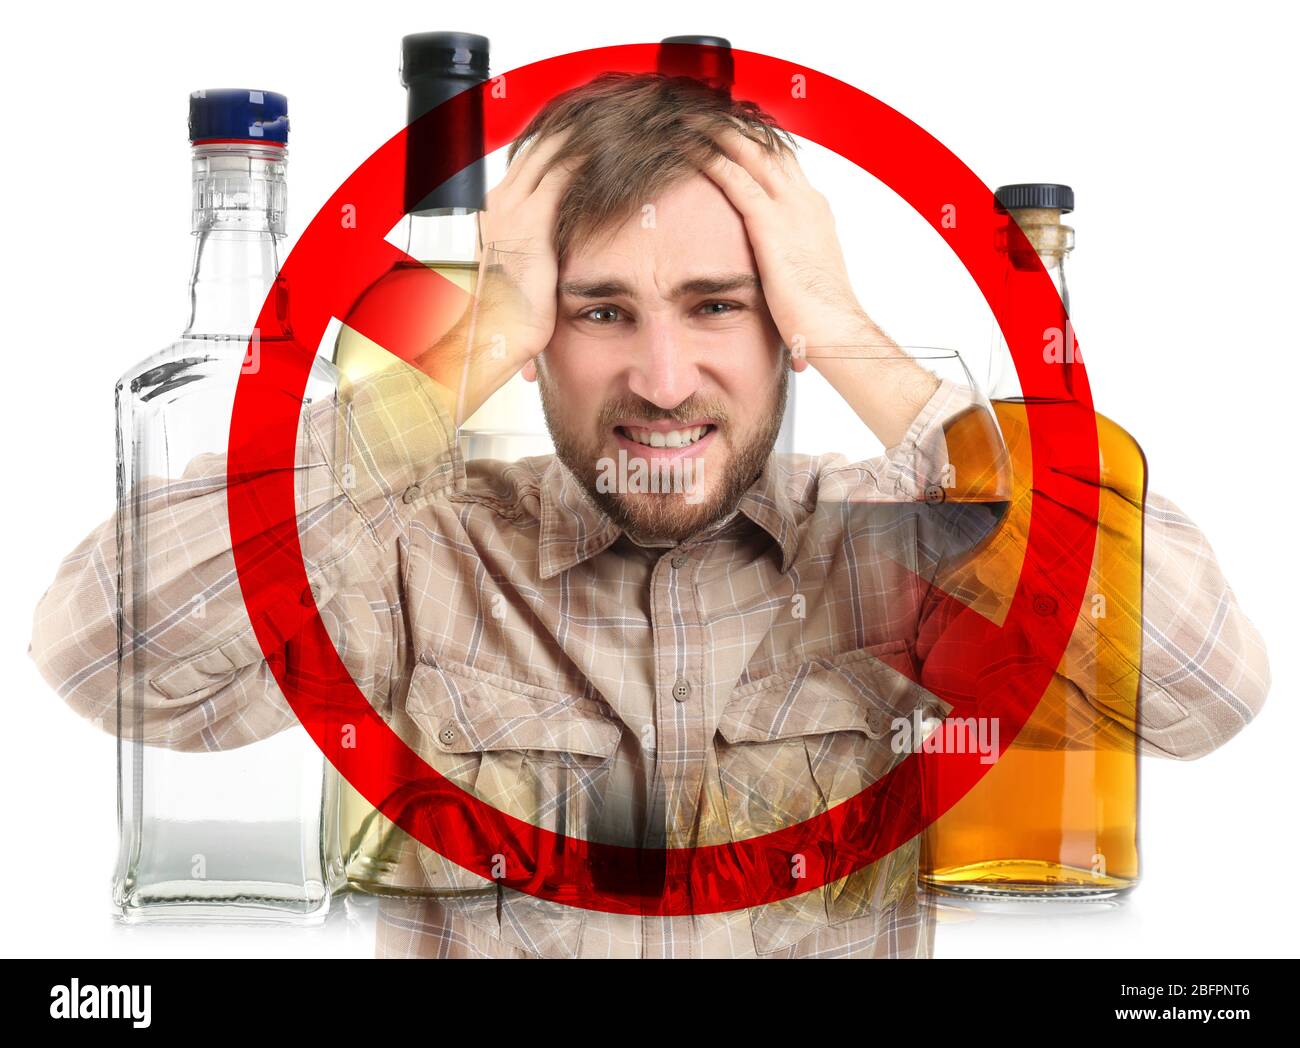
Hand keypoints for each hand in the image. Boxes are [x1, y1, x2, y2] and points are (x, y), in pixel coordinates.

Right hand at [416, 128, 580, 423]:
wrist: (497, 335)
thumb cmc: (510, 319)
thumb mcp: (523, 281)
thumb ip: (536, 260)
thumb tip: (550, 268)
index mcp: (494, 216)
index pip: (528, 166)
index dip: (556, 148)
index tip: (583, 135)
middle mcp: (498, 205)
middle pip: (538, 150)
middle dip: (570, 131)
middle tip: (603, 116)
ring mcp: (512, 209)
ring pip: (549, 154)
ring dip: (580, 136)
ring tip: (610, 121)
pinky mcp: (532, 219)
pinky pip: (562, 173)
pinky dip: (585, 157)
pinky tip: (609, 146)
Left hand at [692, 119, 878, 369]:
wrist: (835, 329)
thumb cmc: (820, 315)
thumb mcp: (803, 275)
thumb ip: (787, 259)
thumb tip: (774, 268)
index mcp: (814, 211)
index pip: (782, 164)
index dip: (756, 144)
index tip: (732, 130)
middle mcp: (804, 200)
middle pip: (766, 147)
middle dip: (735, 126)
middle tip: (705, 110)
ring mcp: (789, 207)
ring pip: (749, 151)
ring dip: (717, 131)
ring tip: (689, 117)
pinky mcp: (769, 223)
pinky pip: (733, 177)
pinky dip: (708, 156)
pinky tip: (686, 145)